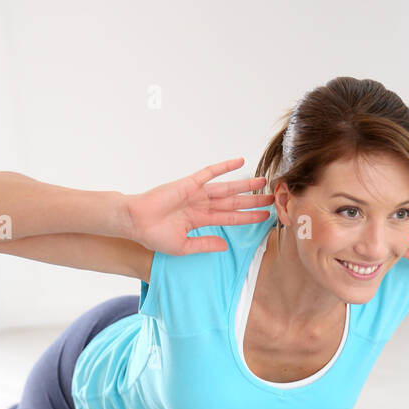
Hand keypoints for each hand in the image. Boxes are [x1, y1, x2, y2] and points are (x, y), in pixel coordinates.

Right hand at [124, 158, 274, 254]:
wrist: (135, 223)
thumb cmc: (154, 235)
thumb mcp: (184, 247)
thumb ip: (205, 245)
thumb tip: (225, 247)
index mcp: (201, 220)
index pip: (231, 218)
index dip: (248, 217)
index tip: (265, 218)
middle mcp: (202, 205)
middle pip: (233, 201)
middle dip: (253, 200)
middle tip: (272, 198)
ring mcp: (196, 193)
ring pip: (226, 187)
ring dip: (245, 184)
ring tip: (263, 182)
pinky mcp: (188, 183)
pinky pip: (209, 173)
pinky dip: (224, 167)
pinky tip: (240, 162)